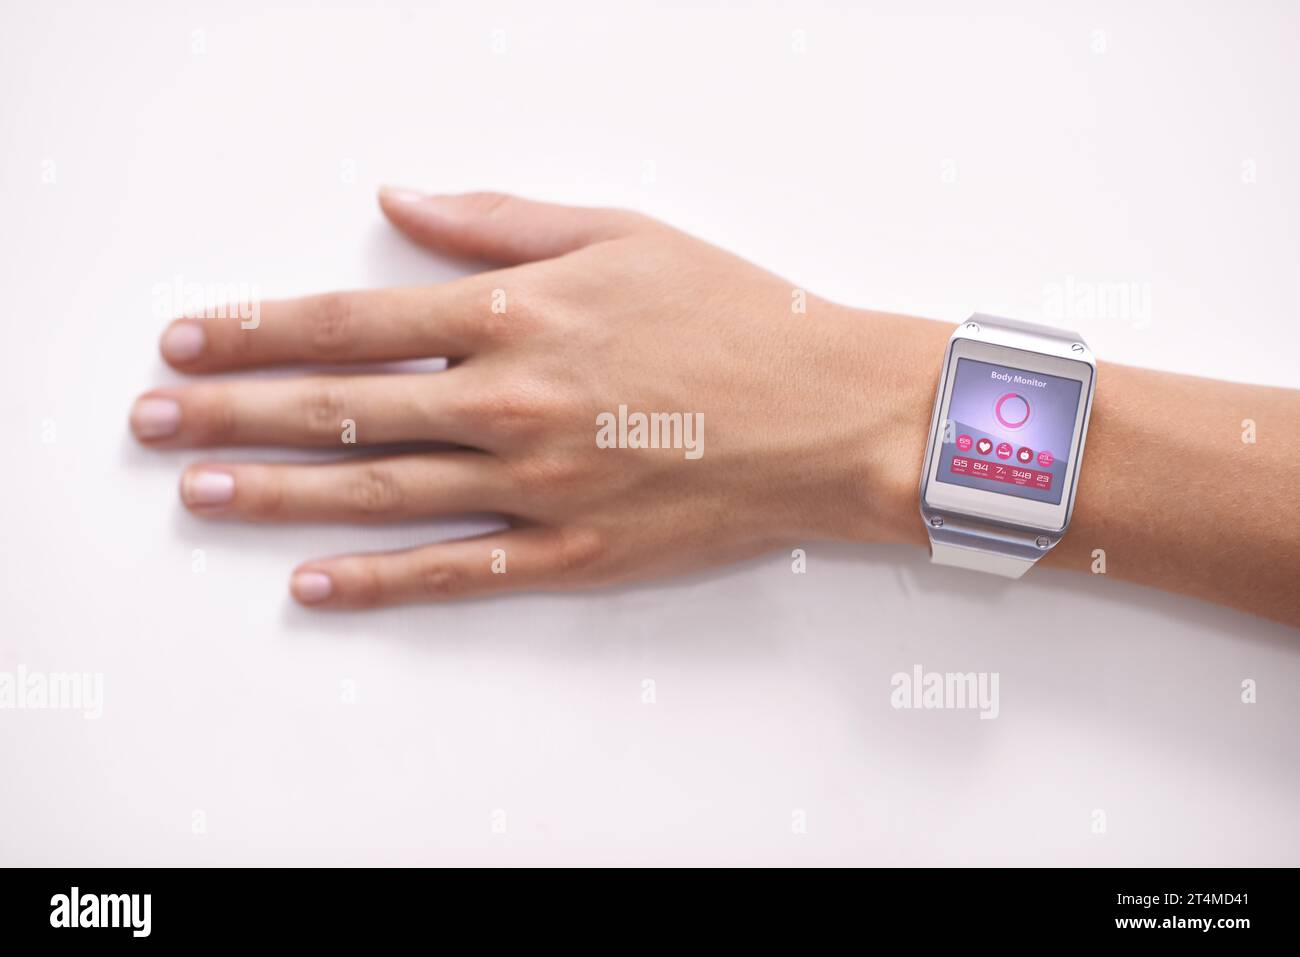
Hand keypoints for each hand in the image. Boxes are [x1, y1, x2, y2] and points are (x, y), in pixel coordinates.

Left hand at [131, 190, 937, 607]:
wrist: (831, 411)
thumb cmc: (738, 314)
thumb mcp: (620, 232)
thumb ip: (497, 220)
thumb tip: (400, 203)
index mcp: (519, 314)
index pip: (351, 323)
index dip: (258, 331)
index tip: (190, 340)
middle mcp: (510, 402)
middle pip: (340, 411)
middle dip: (233, 413)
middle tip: (154, 422)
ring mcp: (537, 486)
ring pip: (379, 494)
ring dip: (277, 494)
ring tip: (200, 491)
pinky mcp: (574, 551)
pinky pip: (457, 571)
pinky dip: (381, 581)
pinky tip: (316, 584)